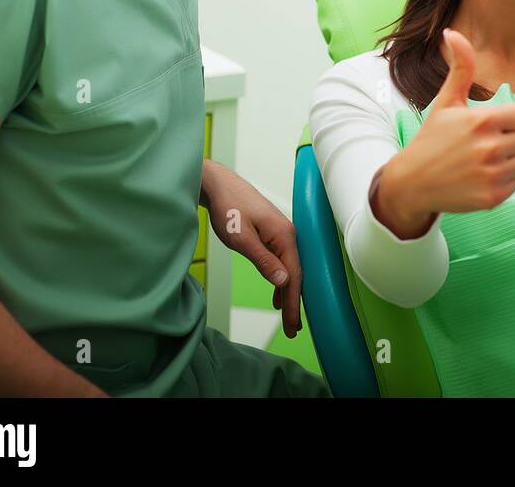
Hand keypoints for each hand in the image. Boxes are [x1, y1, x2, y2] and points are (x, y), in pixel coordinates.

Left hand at [201, 160, 303, 337]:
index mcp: (285, 236)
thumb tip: (284, 282)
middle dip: (294, 303)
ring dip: (288, 293)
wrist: (219, 185)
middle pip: (296, 274)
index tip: (293, 325)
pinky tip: (276, 294)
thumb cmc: (229, 208)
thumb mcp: (242, 239)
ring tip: (287, 317)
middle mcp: (288, 235)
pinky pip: (281, 261)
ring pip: (289, 269)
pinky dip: (280, 280)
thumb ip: (264, 261)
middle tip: (293, 330)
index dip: (293, 303)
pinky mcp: (272, 234)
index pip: (294, 276)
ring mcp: (281, 234)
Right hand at [376, 28, 514, 234]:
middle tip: (488, 141)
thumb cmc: (432, 138)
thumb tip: (451, 32)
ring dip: (512, 158)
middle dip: (514, 138)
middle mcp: (491, 147)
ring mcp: (493, 174)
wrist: (412, 182)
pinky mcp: (494, 196)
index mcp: (484, 120)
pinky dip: (505, 179)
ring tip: (486, 158)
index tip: (499, 122)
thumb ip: (460, 67)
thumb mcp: (447, 101)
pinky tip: (483, 175)